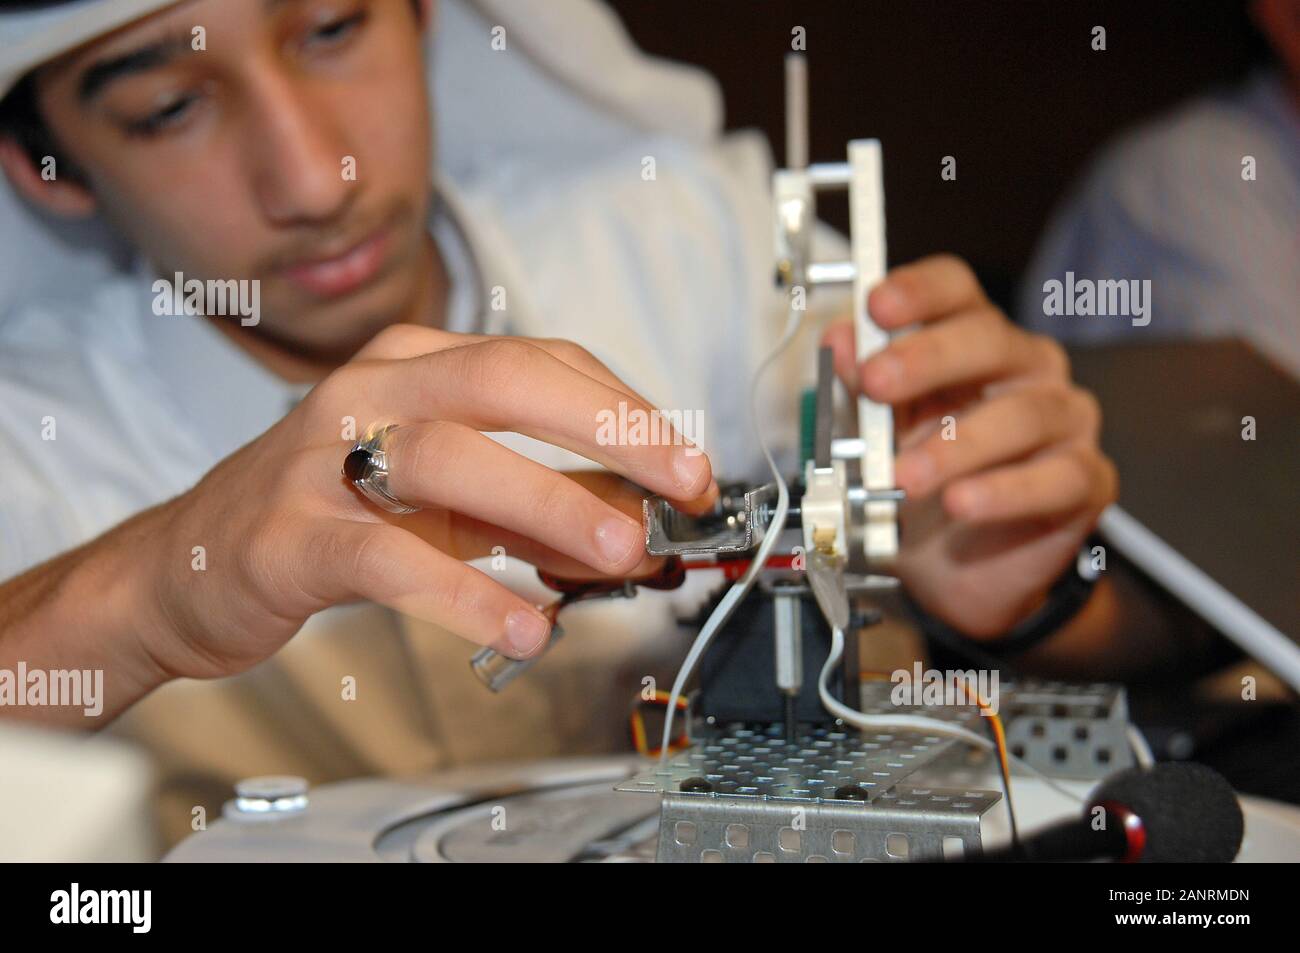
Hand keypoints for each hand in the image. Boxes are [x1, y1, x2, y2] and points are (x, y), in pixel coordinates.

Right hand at [141, 324, 715, 680]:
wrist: (190, 564)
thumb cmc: (332, 516)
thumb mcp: (444, 496)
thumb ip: (530, 502)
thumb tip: (633, 525)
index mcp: (417, 363)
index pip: (542, 362)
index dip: (625, 411)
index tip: (687, 465)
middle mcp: (371, 390)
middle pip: (504, 382)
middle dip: (608, 431)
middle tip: (681, 486)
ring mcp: (323, 458)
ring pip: (449, 457)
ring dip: (548, 506)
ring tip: (620, 556)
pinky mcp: (292, 535)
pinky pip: (390, 558)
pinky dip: (467, 593)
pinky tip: (526, 627)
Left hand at [824, 255, 1117, 637]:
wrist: (955, 573)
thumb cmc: (922, 488)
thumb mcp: (876, 437)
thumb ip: (861, 390)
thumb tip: (840, 344)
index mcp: (971, 342)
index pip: (955, 292)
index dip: (918, 292)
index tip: (877, 306)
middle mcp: (1025, 369)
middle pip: (988, 339)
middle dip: (927, 359)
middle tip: (877, 383)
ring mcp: (1063, 420)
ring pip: (1022, 414)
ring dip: (955, 444)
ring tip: (906, 475)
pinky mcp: (1086, 478)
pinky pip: (1056, 477)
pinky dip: (1005, 492)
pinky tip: (964, 503)